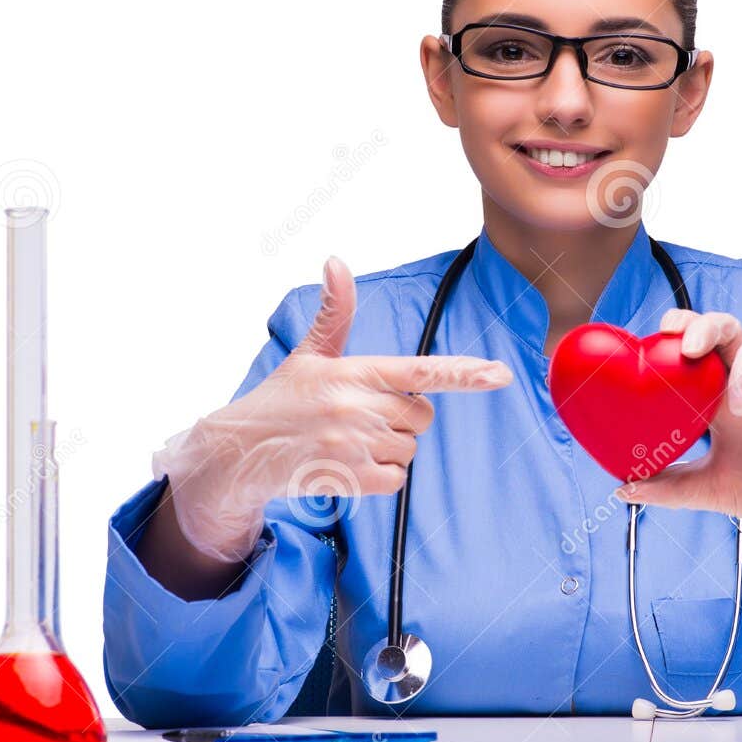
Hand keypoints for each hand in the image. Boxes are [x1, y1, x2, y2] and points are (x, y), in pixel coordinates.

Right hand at [154, 255, 513, 563]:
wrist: (240, 454)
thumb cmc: (281, 401)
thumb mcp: (307, 354)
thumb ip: (335, 313)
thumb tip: (336, 262)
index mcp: (353, 371)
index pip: (420, 370)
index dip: (464, 373)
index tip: (501, 374)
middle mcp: (356, 406)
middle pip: (421, 416)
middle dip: (402, 419)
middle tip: (361, 417)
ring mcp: (354, 444)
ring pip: (408, 449)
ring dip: (387, 449)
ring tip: (347, 442)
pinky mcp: (350, 478)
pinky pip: (396, 479)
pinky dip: (380, 477)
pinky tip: (348, 466)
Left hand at [614, 309, 741, 602]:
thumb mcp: (708, 490)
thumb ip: (667, 487)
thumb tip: (621, 489)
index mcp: (720, 396)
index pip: (698, 346)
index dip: (680, 329)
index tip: (659, 336)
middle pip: (727, 329)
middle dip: (706, 326)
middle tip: (690, 348)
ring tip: (741, 407)